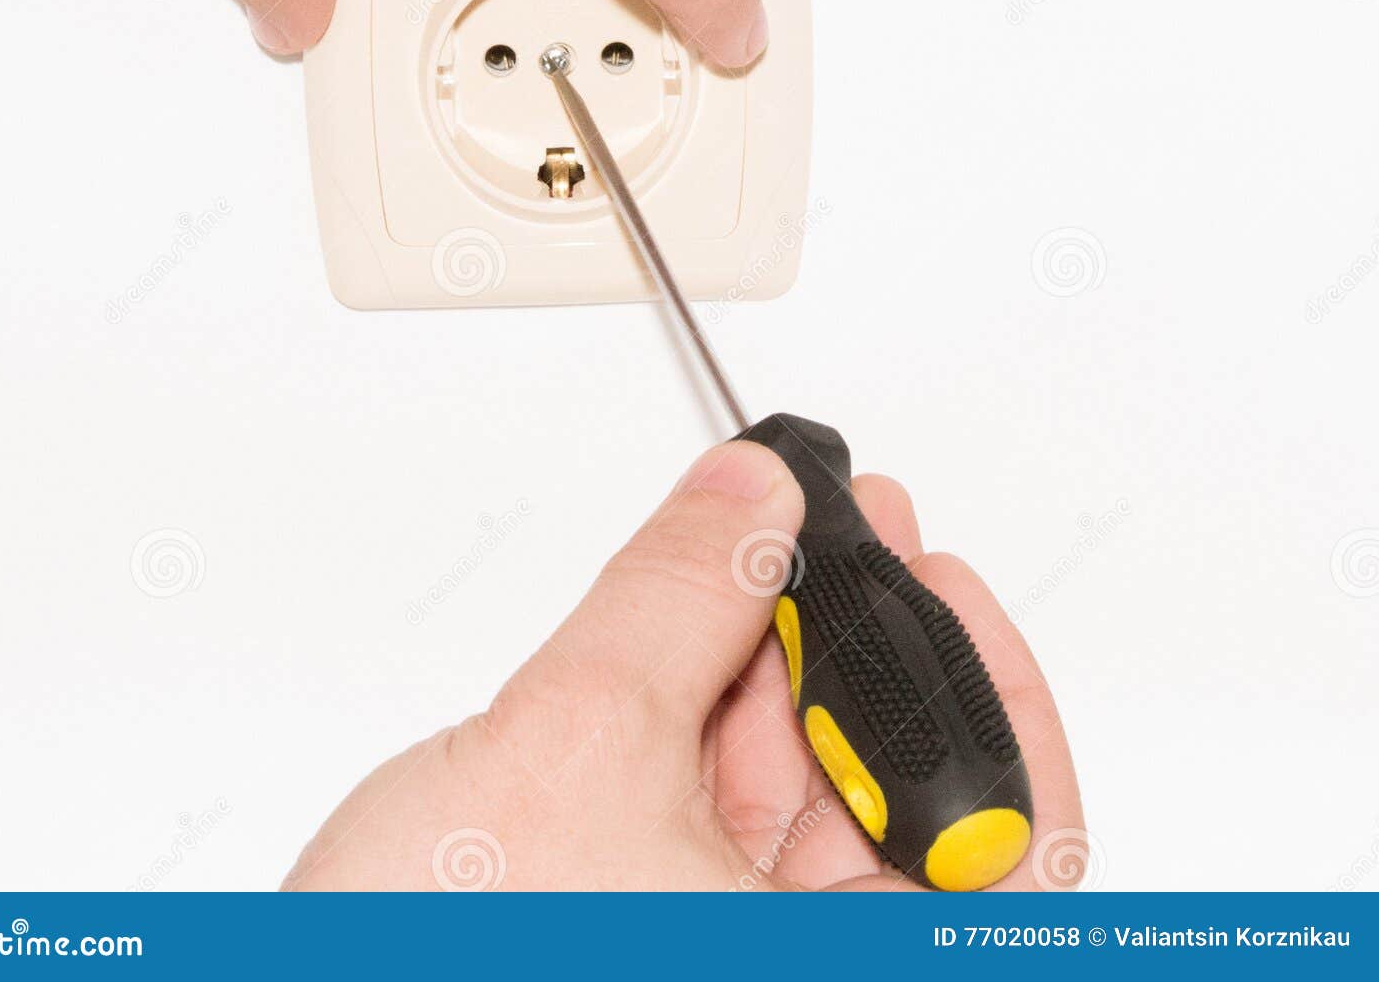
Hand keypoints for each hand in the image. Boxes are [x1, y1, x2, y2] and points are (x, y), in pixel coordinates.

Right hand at [284, 441, 1082, 890]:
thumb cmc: (426, 973)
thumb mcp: (571, 747)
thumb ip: (672, 597)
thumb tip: (743, 494)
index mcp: (842, 961)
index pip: (1002, 833)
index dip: (985, 679)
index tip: (935, 565)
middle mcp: (801, 963)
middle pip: (891, 801)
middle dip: (857, 642)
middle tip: (835, 522)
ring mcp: (717, 951)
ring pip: (797, 801)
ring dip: (778, 664)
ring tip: (757, 547)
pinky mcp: (645, 935)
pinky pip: (717, 820)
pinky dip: (710, 717)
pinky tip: (696, 630)